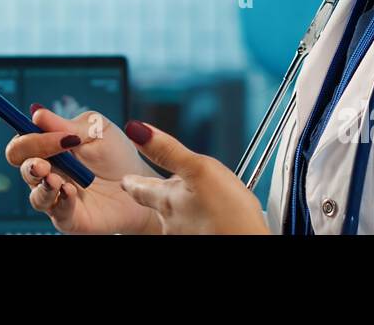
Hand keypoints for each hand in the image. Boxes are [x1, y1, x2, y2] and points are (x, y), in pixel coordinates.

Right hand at [6, 107, 161, 234]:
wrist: (140, 183)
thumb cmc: (116, 154)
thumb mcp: (97, 131)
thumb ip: (67, 125)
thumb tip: (37, 112)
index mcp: (48, 148)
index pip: (23, 143)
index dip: (30, 139)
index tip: (58, 137)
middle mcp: (47, 172)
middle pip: (22, 167)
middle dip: (30, 162)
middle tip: (45, 163)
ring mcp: (56, 197)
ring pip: (35, 195)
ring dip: (42, 186)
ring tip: (56, 180)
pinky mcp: (69, 218)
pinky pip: (57, 212)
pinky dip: (62, 201)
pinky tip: (72, 192)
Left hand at [120, 120, 269, 234]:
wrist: (249, 243)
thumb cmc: (229, 215)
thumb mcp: (200, 170)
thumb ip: (168, 150)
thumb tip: (137, 130)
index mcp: (168, 201)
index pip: (140, 189)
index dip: (132, 182)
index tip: (125, 180)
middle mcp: (172, 223)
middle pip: (160, 204)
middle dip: (158, 194)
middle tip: (152, 189)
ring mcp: (186, 235)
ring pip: (177, 218)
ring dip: (181, 208)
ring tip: (190, 201)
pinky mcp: (202, 239)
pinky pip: (194, 227)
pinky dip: (198, 219)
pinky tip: (211, 218)